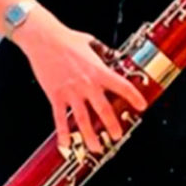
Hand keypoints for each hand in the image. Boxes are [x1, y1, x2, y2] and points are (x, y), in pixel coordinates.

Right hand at [14, 6, 147, 153]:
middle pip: (104, 109)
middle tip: (117, 136)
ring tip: (96, 147)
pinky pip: (59, 118)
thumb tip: (114, 56)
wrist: (42, 38)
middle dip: (112, 125)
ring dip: (90, 135)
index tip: (142, 106)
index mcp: (98, 71)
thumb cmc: (66, 38)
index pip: (122, 86)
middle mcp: (86, 84)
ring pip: (83, 119)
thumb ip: (104, 53)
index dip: (134, 97)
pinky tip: (65, 144)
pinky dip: (63, 133)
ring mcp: (70, 92)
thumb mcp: (91, 43)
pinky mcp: (55, 95)